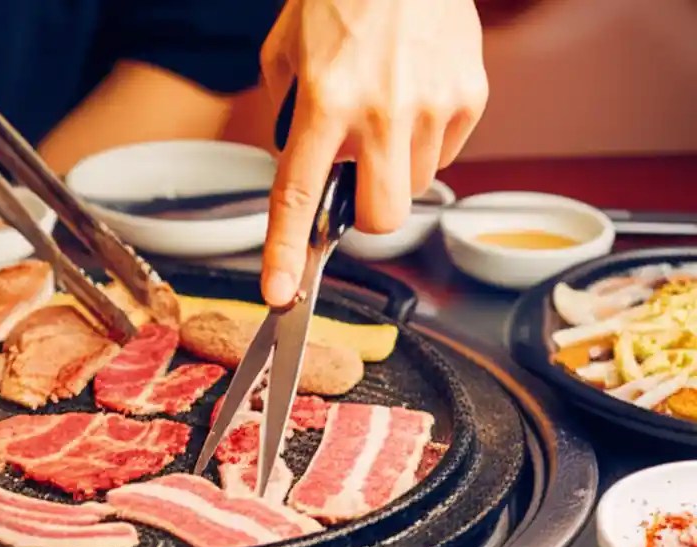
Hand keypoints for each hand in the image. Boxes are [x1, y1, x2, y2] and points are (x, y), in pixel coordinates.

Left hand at [258, 0, 487, 305]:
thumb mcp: (284, 52)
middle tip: (357, 182)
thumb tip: (300, 164)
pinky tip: (414, 95)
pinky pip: (445, 151)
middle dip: (368, 214)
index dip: (285, 251)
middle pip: (383, 217)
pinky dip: (426, 139)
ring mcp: (431, 104)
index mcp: (323, 101)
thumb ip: (285, 116)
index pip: (297, 194)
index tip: (280, 292)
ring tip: (386, 112)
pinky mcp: (469, 94)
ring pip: (415, 186)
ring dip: (395, 168)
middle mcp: (379, 109)